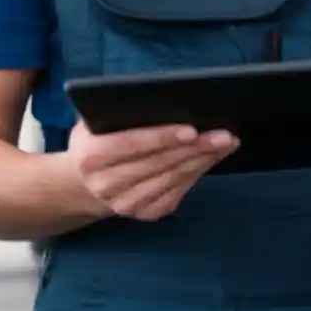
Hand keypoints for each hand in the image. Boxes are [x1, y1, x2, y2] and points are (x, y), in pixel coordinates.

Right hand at [62, 120, 239, 221]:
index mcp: (91, 157)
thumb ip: (118, 112)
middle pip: (160, 163)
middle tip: (223, 134)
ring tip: (226, 142)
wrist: (83, 183)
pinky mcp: (146, 213)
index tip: (192, 130)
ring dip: (204, 160)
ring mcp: (127, 203)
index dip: (163, 137)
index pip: (131, 145)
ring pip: (174, 178)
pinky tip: (213, 157)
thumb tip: (162, 98)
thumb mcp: (94, 123)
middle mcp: (107, 185)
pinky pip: (179, 191)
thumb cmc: (97, 141)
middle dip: (196, 148)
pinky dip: (199, 172)